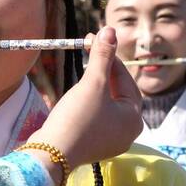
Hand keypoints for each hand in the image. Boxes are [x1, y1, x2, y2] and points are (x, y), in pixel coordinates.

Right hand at [25, 26, 142, 185]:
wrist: (51, 154)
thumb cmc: (77, 119)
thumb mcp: (92, 84)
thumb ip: (102, 56)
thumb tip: (110, 30)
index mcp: (134, 118)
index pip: (126, 80)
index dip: (110, 57)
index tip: (97, 39)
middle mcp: (127, 132)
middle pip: (118, 93)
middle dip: (104, 72)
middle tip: (91, 53)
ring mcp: (110, 141)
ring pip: (107, 105)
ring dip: (96, 87)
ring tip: (83, 73)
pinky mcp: (93, 145)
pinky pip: (96, 118)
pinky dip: (89, 104)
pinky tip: (77, 96)